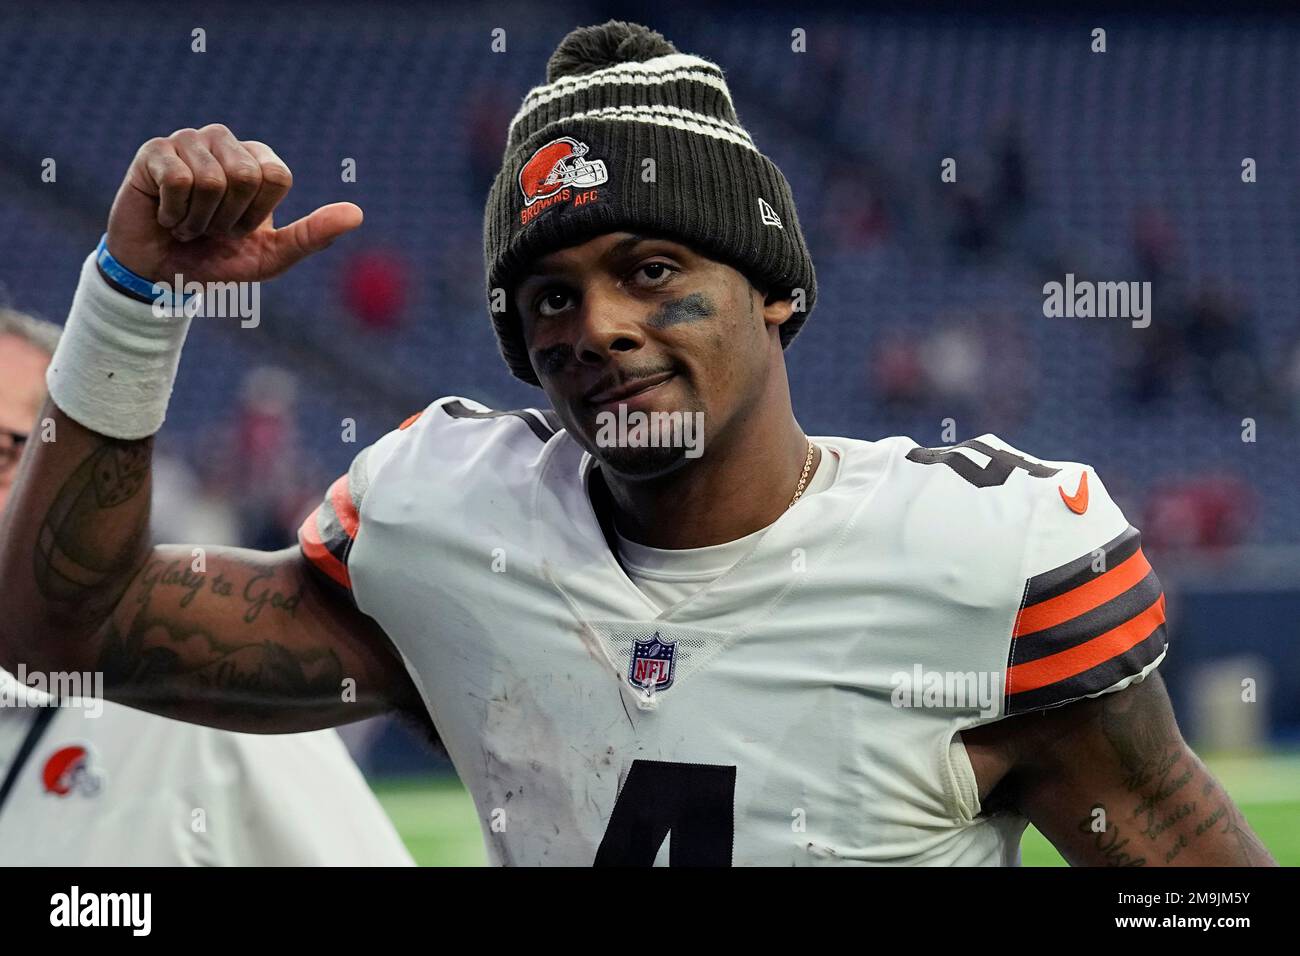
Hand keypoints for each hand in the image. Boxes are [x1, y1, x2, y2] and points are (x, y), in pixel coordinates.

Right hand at [105, 124, 361, 282]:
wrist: (161, 277)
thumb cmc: (218, 261)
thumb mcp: (272, 256)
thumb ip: (313, 235)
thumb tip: (357, 214)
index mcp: (257, 159)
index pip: (277, 176)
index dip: (259, 215)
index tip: (242, 229)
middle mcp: (224, 142)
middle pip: (246, 175)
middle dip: (229, 218)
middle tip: (211, 228)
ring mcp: (188, 142)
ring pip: (211, 179)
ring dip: (199, 220)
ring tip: (188, 224)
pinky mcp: (154, 152)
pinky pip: (177, 180)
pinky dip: (174, 213)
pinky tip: (167, 217)